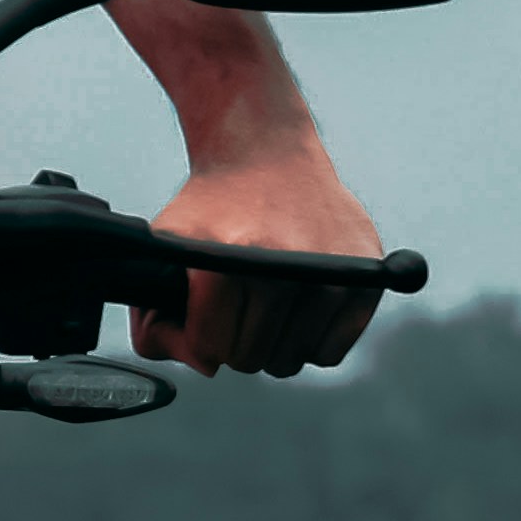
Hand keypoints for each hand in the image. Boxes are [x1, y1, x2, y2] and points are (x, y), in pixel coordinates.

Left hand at [137, 124, 386, 379]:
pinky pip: (329, 353)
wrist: (268, 154)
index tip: (205, 307)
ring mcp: (330, 274)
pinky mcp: (365, 277)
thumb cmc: (215, 207)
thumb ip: (156, 320)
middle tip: (238, 300)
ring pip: (289, 361)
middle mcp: (281, 268)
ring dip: (272, 343)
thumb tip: (206, 366)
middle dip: (236, 338)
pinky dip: (310, 341)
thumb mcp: (164, 250)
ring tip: (267, 300)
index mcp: (224, 263)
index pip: (209, 347)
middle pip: (249, 359)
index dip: (200, 333)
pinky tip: (297, 306)